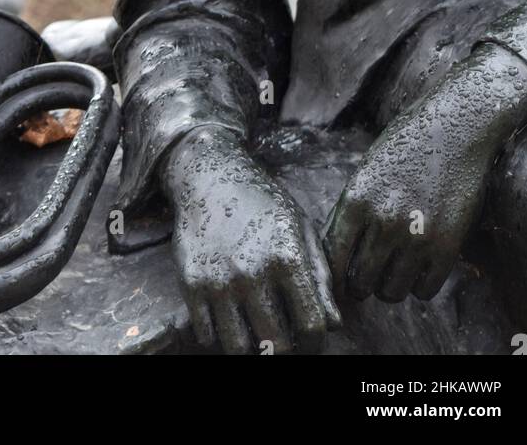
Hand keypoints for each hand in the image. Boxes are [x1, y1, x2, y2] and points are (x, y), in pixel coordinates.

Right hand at [162, 126, 339, 354]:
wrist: (210, 177)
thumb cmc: (263, 202)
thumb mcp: (300, 228)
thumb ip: (320, 276)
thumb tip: (335, 324)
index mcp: (287, 258)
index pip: (312, 327)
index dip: (316, 343)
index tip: (311, 340)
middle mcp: (253, 273)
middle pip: (278, 345)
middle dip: (286, 349)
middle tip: (284, 340)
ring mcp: (219, 280)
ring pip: (240, 347)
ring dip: (252, 347)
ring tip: (257, 334)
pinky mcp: (191, 283)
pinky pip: (206, 334)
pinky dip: (219, 335)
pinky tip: (229, 318)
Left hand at [324, 45, 526, 303]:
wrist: (454, 127)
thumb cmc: (406, 145)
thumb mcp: (366, 172)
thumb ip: (350, 212)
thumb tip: (335, 255)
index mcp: (356, 200)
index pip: (334, 260)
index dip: (336, 278)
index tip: (342, 281)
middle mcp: (382, 221)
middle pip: (361, 282)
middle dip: (363, 285)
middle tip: (370, 277)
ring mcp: (415, 235)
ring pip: (392, 291)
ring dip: (391, 287)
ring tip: (395, 271)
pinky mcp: (447, 245)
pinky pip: (425, 289)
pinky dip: (420, 285)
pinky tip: (420, 268)